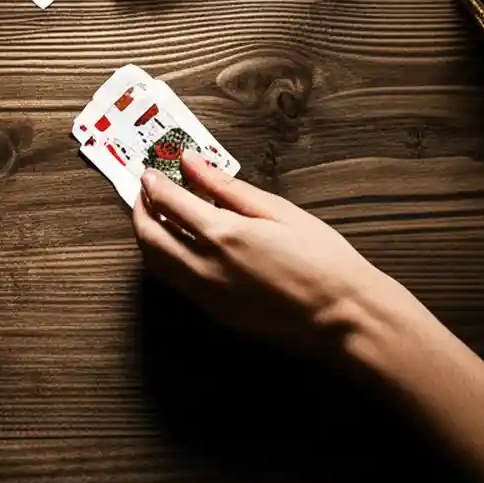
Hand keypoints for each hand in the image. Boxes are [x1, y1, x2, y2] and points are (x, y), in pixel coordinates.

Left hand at [133, 150, 418, 350]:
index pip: (168, 203)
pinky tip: (180, 246)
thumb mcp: (279, 212)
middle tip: (144, 192)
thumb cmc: (322, 260)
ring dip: (147, 238)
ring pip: (156, 265)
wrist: (343, 317)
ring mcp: (206, 296)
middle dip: (139, 211)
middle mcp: (204, 268)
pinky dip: (165, 260)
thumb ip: (228, 188)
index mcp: (223, 236)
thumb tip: (193, 164)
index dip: (154, 184)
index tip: (151, 172)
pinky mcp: (214, 315)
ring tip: (155, 216)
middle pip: (149, 237)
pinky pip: (175, 283)